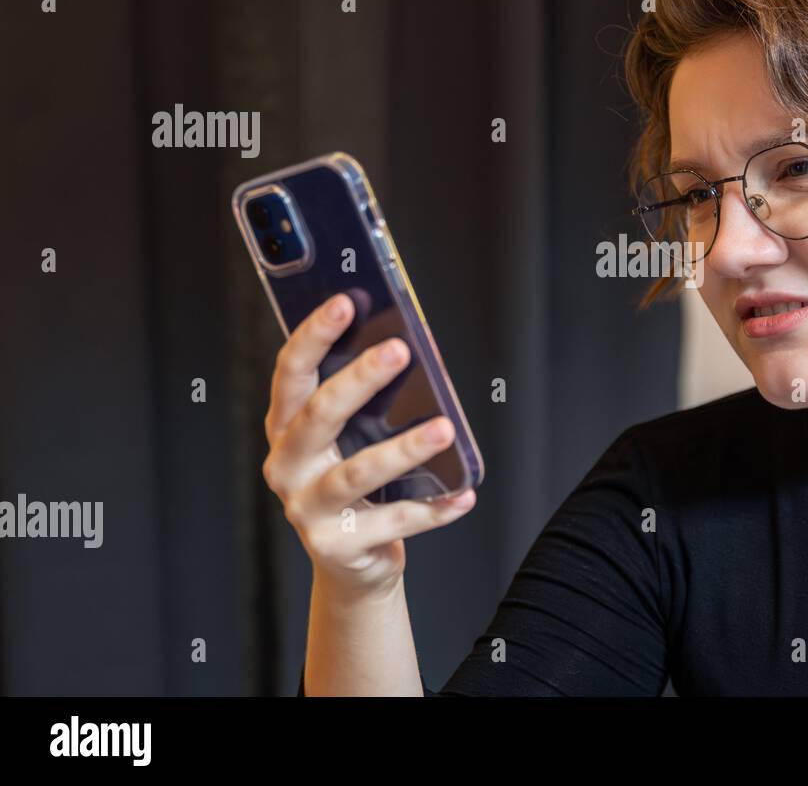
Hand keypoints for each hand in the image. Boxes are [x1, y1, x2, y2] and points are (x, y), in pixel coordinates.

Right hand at [261, 292, 478, 596]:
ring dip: (404, 449)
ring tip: (445, 428)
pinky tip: (464, 494)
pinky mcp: (337, 546)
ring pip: (357, 472)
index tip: (346, 302)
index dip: (314, 335)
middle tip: (400, 350)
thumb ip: (365, 403)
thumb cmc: (358, 485)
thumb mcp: (351, 440)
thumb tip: (412, 349)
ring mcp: (307, 510)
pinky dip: (433, 508)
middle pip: (319, 416)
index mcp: (286, 428)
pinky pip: (394, 522)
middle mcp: (287, 466)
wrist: (353, 563)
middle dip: (359, 380)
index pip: (291, 373)